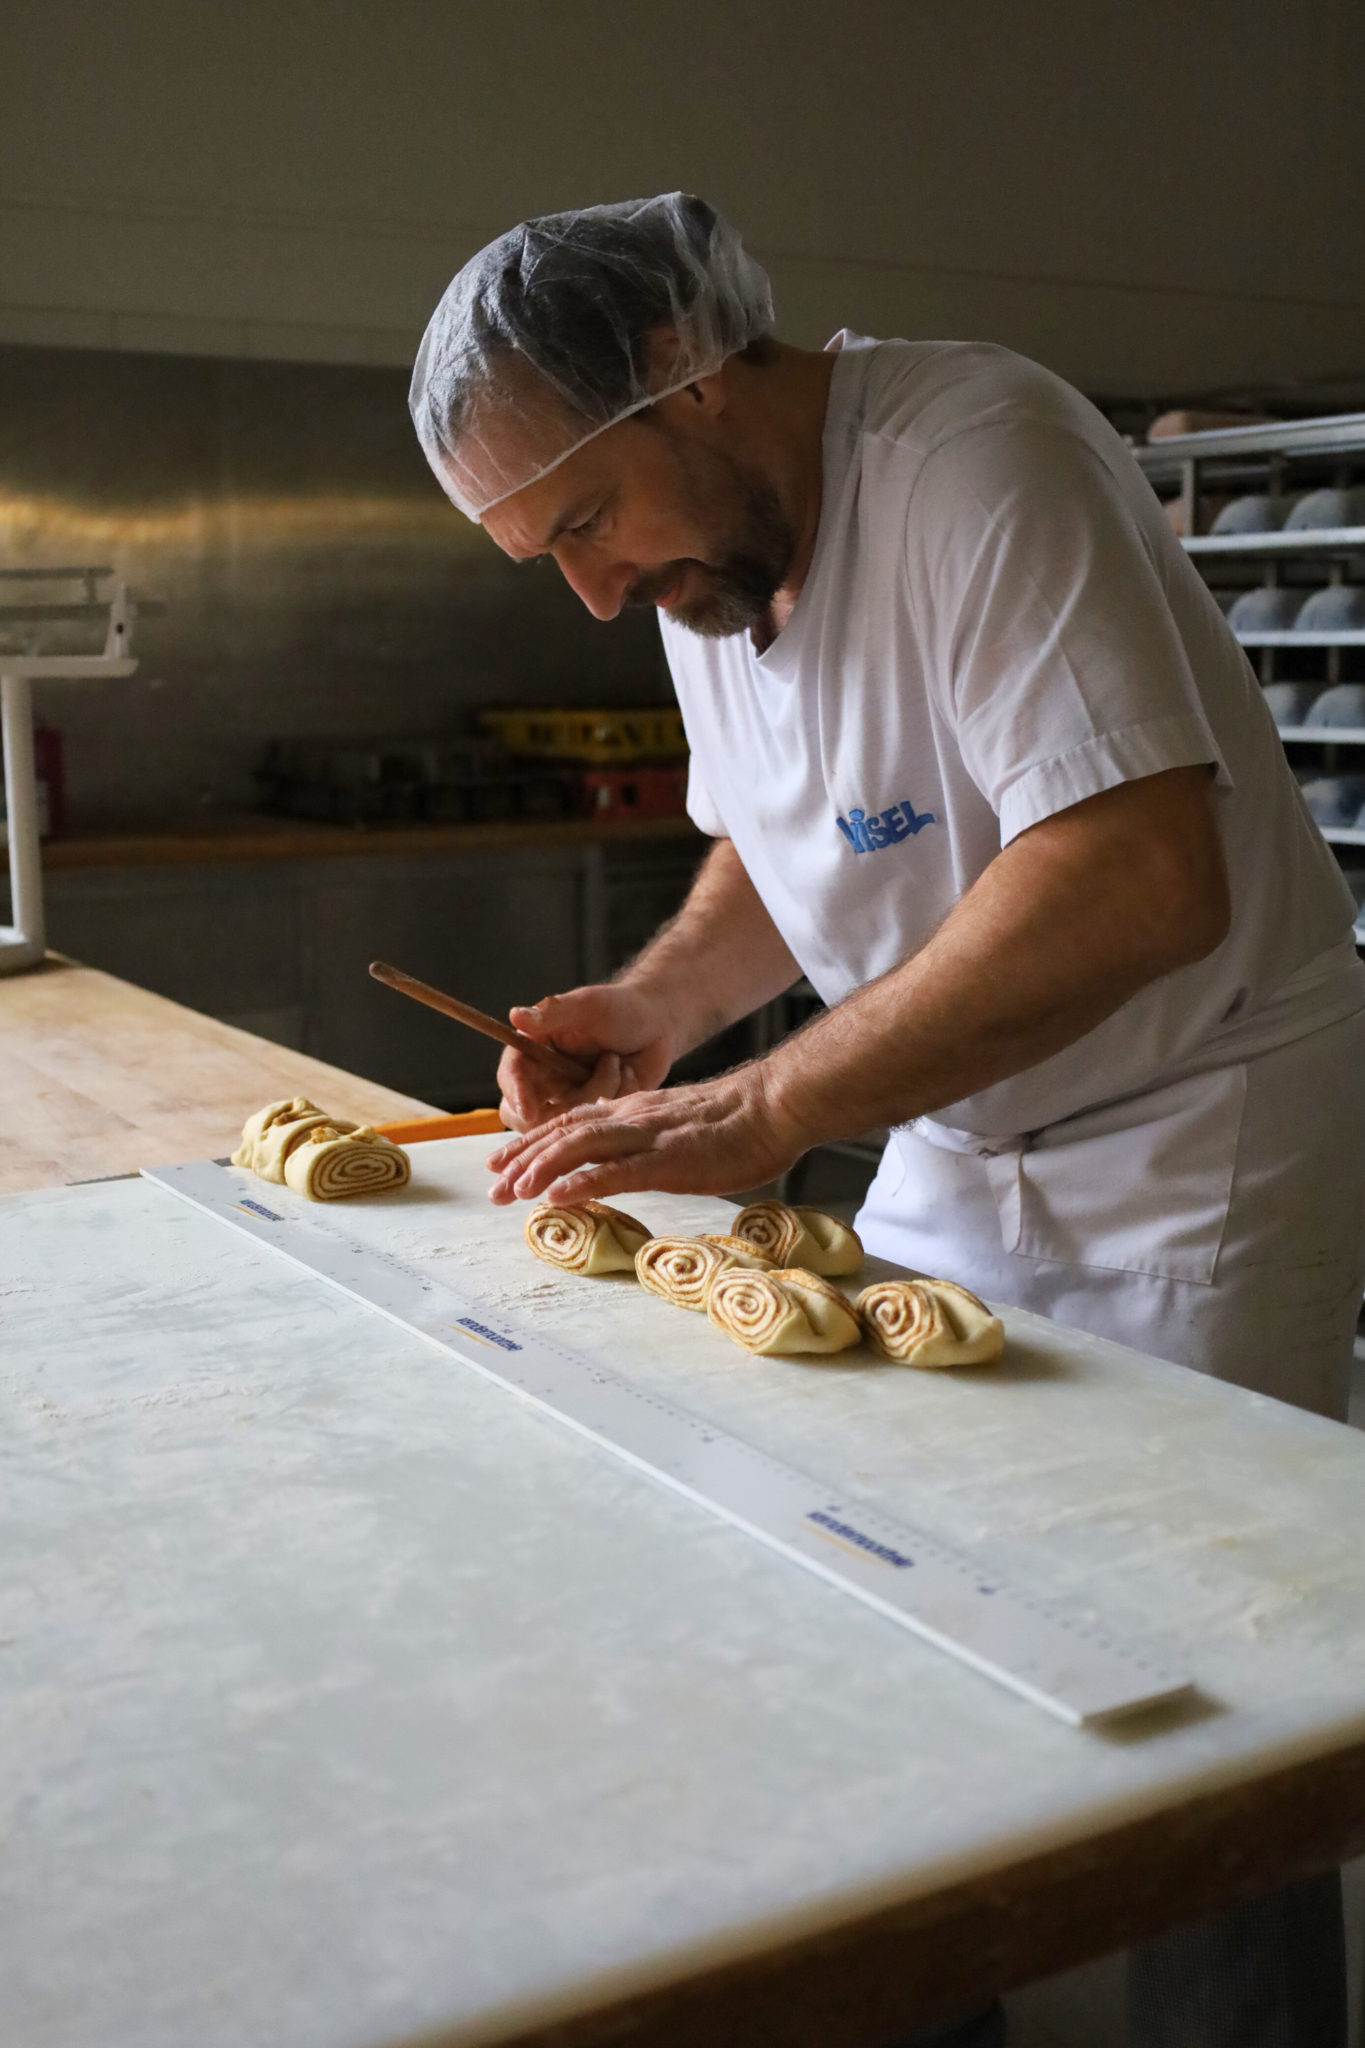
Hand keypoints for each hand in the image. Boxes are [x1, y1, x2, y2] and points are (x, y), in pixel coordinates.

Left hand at [486, 1063, 806, 1205]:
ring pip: (581, 1147)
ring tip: (512, 1190)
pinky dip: (584, 1183)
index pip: (570, 1123)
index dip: (532, 1142)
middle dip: (523, 1160)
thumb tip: (624, 1158)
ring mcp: (648, 1138)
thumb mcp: (677, 1126)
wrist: (774, 1106)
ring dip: (542, 1168)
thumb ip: (646, 1138)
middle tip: (491, 1186)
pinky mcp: (670, 1160)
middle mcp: (631, 1118)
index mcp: (633, 1110)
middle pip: (563, 1134)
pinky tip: (558, 1198)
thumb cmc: (737, 1123)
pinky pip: (619, 1172)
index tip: (502, 1162)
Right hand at [496, 981, 677, 1131]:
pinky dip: (620, 1095)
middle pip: (526, 1117)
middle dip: (555, 1112)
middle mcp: (547, 1079)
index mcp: (534, 1051)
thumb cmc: (618, 1007)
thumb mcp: (587, 1005)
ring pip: (571, 1119)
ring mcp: (572, 1100)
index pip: (511, 1076)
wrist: (657, 1023)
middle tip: (584, 1093)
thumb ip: (553, 1013)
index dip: (516, 1095)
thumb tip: (516, 1016)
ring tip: (616, 1061)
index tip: (528, 1110)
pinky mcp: (597, 1113)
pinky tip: (629, 1074)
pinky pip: (603, 1121)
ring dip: (601, 1087)